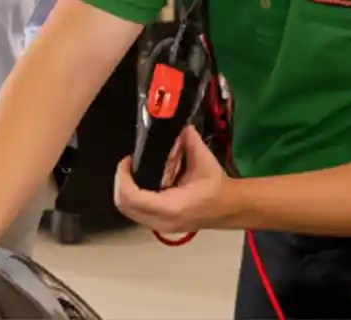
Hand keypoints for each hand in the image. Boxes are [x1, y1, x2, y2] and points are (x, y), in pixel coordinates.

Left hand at [114, 125, 236, 233]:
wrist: (229, 207)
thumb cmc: (217, 186)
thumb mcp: (204, 160)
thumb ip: (188, 140)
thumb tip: (178, 125)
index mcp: (171, 206)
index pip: (132, 196)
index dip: (123, 176)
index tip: (128, 160)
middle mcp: (162, 221)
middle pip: (123, 205)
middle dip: (121, 181)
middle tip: (128, 165)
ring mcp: (160, 226)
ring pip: (127, 210)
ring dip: (125, 189)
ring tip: (133, 171)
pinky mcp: (159, 225)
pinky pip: (135, 212)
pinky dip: (132, 196)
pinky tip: (142, 182)